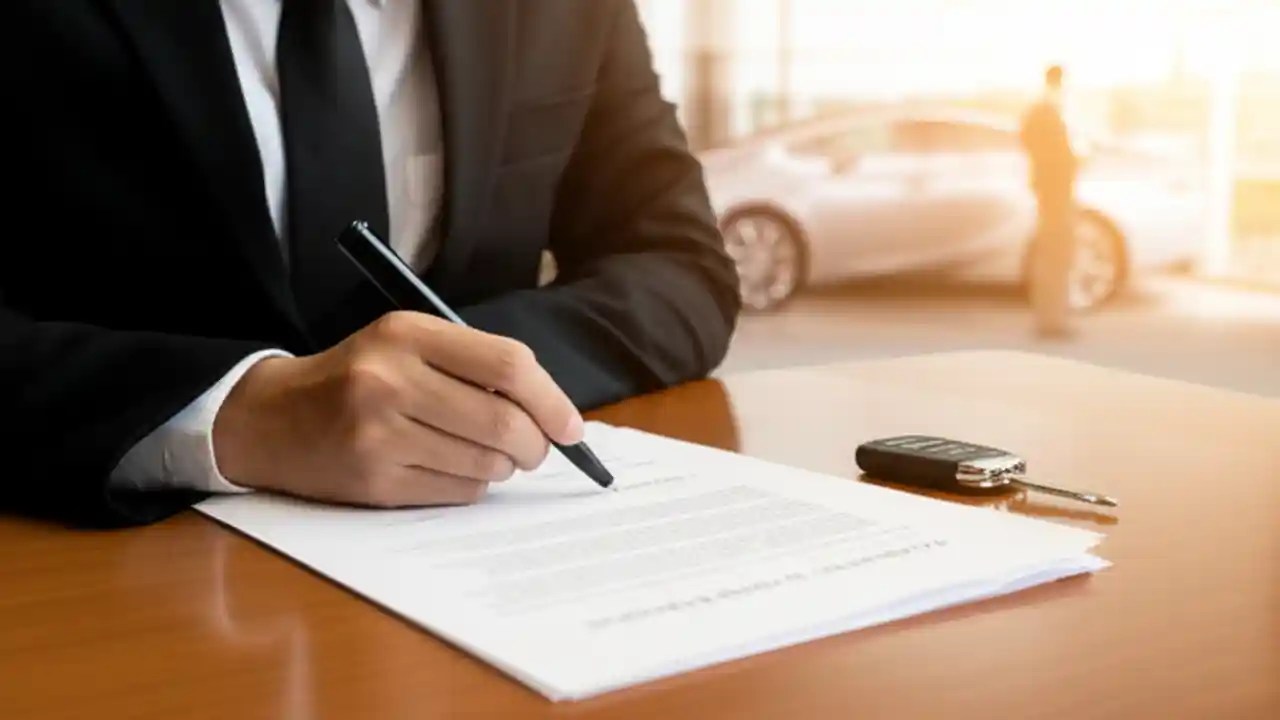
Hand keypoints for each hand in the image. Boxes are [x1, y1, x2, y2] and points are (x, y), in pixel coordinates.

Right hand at [211, 312, 583, 506]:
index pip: (507, 365)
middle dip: (536, 445)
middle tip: (535, 449)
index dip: (552, 400)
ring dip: (503, 466)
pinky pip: (458, 491)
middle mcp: (391, 381)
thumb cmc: (358, 376)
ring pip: (486, 463)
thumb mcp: (406, 344)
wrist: (272, 418)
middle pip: (503, 422)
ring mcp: (380, 435)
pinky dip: (473, 485)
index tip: (571, 426)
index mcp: (407, 334)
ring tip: (488, 455)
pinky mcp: (375, 482)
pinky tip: (452, 469)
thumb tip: (551, 412)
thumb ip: (472, 364)